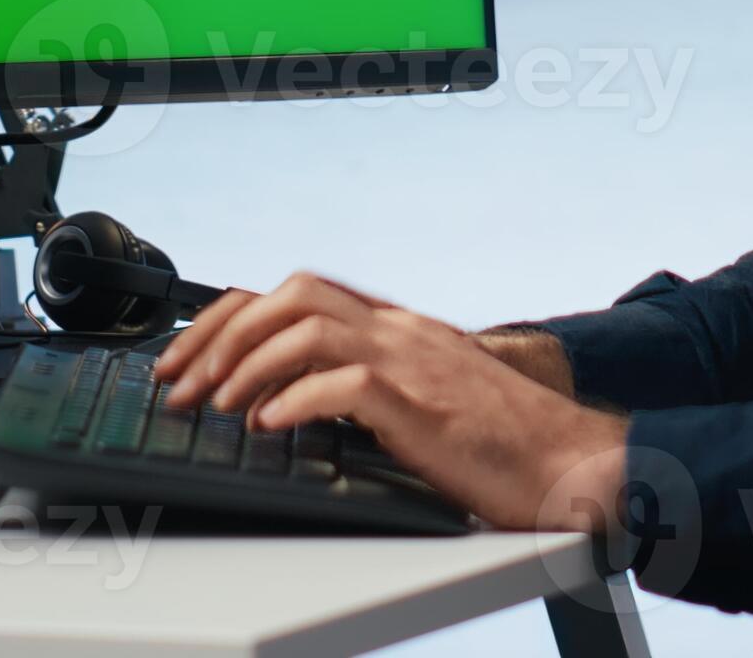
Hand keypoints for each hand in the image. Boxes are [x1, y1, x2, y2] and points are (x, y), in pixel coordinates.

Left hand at [153, 273, 626, 532]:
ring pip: (306, 324)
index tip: (187, 355)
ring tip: (217, 406)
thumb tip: (289, 402)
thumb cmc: (503, 443)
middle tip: (182, 383)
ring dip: (246, 363)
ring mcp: (411, 360)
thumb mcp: (424, 397)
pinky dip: (295, 399)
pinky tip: (269, 425)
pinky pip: (343, 383)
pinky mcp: (421, 402)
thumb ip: (368, 386)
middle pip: (290, 292)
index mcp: (396, 327)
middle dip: (221, 332)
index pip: (295, 291)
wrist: (570, 462)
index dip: (228, 315)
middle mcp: (398, 329)